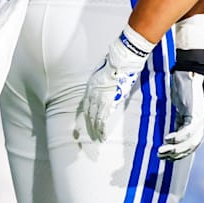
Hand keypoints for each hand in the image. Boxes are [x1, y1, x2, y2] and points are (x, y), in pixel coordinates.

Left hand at [77, 27, 154, 143]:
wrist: (118, 64)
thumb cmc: (115, 65)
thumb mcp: (106, 73)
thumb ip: (106, 82)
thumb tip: (111, 85)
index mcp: (91, 87)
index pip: (85, 105)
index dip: (86, 114)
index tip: (87, 121)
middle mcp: (92, 94)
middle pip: (88, 113)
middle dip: (88, 125)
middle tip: (89, 134)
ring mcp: (99, 99)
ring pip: (94, 118)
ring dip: (95, 129)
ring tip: (97, 138)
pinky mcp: (107, 103)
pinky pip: (102, 119)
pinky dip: (101, 128)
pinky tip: (101, 135)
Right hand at [158, 70, 203, 159]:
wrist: (192, 69)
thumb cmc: (185, 86)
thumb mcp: (183, 107)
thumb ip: (180, 120)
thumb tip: (171, 133)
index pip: (193, 144)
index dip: (180, 152)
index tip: (166, 156)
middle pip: (193, 146)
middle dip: (176, 154)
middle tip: (161, 156)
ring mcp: (203, 119)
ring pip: (191, 142)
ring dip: (175, 149)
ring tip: (161, 152)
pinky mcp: (196, 113)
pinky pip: (188, 131)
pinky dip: (177, 138)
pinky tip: (167, 140)